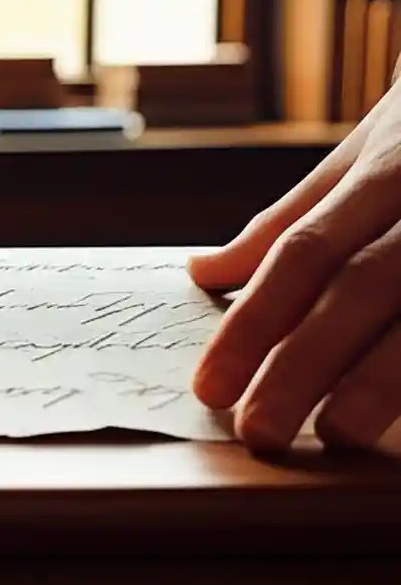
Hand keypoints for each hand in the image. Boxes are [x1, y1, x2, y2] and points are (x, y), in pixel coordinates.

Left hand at [189, 84, 400, 455]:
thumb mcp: (369, 150)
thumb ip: (291, 218)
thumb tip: (203, 272)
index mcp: (388, 168)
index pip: (303, 251)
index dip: (252, 322)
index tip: (209, 389)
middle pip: (363, 284)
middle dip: (304, 361)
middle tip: (256, 431)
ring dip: (386, 376)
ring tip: (338, 433)